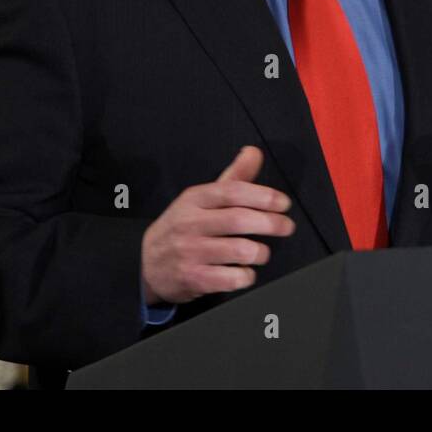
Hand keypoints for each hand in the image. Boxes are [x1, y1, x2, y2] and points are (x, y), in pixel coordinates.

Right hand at [140, 145, 295, 304]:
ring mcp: (190, 252)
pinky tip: (245, 272)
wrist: (145, 264)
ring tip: (262, 252)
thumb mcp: (201, 199)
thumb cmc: (181, 227)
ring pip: (239, 250)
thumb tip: (254, 152)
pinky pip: (231, 278)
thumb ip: (232, 178)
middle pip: (239, 220)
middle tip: (287, 226)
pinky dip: (246, 276)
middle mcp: (190, 224)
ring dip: (260, 252)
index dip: (263, 196)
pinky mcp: (193, 279)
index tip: (284, 203)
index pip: (233, 192)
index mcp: (195, 199)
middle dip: (270, 223)